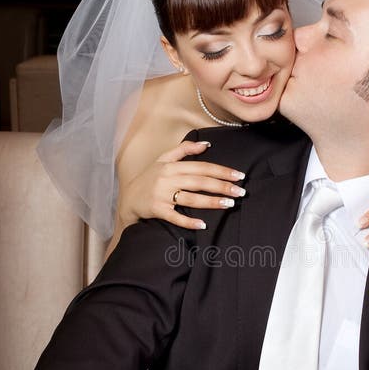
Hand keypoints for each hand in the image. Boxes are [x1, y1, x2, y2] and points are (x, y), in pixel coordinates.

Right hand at [118, 141, 246, 231]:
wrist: (128, 199)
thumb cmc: (149, 178)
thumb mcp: (163, 159)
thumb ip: (184, 150)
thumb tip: (206, 145)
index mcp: (172, 166)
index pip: (202, 167)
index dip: (222, 171)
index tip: (239, 176)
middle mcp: (167, 178)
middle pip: (200, 182)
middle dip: (222, 186)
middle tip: (241, 192)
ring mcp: (161, 195)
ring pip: (191, 198)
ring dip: (211, 202)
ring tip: (229, 204)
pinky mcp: (156, 210)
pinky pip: (175, 216)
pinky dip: (189, 221)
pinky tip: (203, 224)